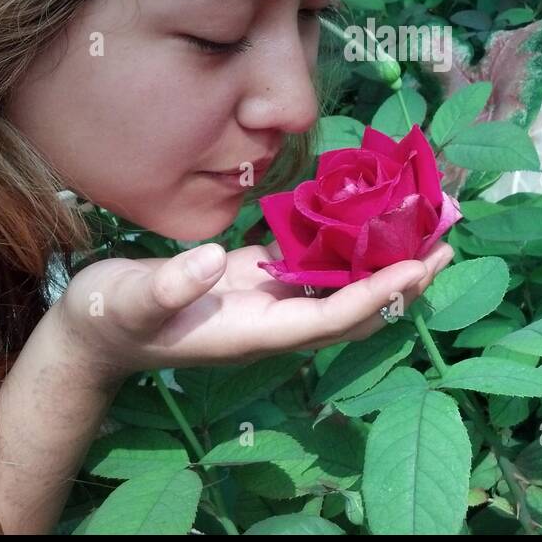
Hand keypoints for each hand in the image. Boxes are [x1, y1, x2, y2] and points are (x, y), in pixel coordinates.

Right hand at [54, 239, 455, 381]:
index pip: (330, 318)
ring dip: (384, 256)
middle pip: (355, 306)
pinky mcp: (259, 277)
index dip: (377, 295)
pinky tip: (368, 209)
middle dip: (403, 278)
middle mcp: (274, 320)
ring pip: (342, 284)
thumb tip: (216, 261)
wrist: (94, 328)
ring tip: (426, 220)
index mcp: (255, 333)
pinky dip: (344, 238)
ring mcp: (270, 299)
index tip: (417, 268)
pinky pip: (314, 261)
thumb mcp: (132, 301)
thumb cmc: (110, 319)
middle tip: (447, 239)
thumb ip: (172, 285)